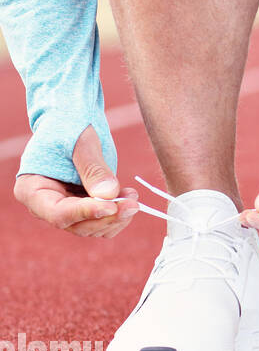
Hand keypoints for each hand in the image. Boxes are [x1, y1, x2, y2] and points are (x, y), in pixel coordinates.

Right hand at [12, 127, 138, 236]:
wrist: (74, 122)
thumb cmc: (70, 127)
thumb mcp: (81, 142)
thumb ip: (93, 168)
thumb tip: (108, 194)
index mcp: (32, 190)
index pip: (57, 213)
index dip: (85, 213)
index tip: (111, 207)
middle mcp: (46, 206)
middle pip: (78, 225)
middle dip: (108, 217)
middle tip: (133, 204)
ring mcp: (66, 209)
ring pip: (93, 227)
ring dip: (117, 217)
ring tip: (133, 196)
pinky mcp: (85, 208)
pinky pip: (103, 221)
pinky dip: (119, 214)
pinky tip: (129, 196)